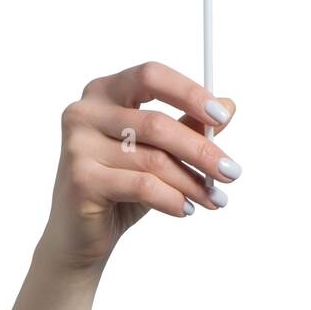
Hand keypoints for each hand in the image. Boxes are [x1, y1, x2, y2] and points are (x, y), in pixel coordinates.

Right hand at [12, 62, 238, 309]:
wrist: (80, 233)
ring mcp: (78, 145)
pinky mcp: (81, 180)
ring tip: (214, 199)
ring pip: (153, 160)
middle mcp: (85, 112)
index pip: (151, 76)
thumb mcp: (158, 150)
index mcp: (105, 91)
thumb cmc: (121, 183)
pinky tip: (186, 209)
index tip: (222, 116)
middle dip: (201, 150)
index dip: (189, 93)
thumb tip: (229, 104)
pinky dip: (172, 199)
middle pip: (156, 122)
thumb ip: (187, 125)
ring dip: (192, 182)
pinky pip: (142, 186)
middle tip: (232, 172)